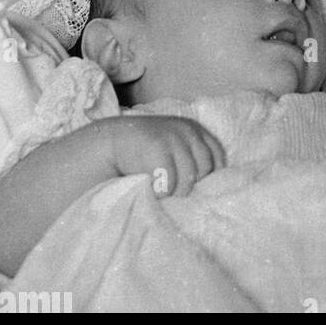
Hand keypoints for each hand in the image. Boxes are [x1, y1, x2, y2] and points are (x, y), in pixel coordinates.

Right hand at [106, 116, 225, 196]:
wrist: (109, 144)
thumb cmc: (143, 155)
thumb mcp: (173, 149)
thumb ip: (191, 160)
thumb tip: (212, 191)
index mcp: (195, 131)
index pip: (216, 159)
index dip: (207, 178)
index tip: (192, 189)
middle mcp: (188, 131)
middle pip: (205, 170)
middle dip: (190, 186)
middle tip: (171, 193)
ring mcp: (174, 137)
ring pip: (188, 179)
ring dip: (174, 193)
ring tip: (160, 192)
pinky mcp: (158, 147)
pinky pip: (169, 183)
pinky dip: (160, 192)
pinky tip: (150, 189)